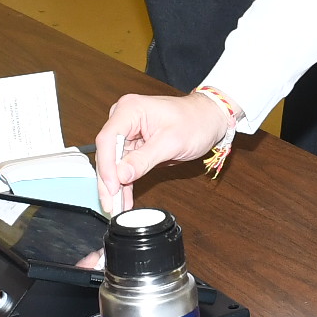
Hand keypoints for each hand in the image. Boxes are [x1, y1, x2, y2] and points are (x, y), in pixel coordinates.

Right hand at [94, 92, 234, 211]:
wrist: (209, 120)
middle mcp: (124, 119)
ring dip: (115, 186)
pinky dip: (124, 182)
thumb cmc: (195, 121)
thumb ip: (144, 159)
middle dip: (108, 181)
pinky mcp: (134, 145)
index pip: (107, 139)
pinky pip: (124, 166)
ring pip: (113, 164)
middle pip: (107, 153)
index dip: (107, 166)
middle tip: (110, 204)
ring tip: (116, 207)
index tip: (112, 187)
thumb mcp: (171, 142)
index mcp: (130, 110)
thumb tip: (121, 175)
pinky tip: (123, 199)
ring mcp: (128, 133)